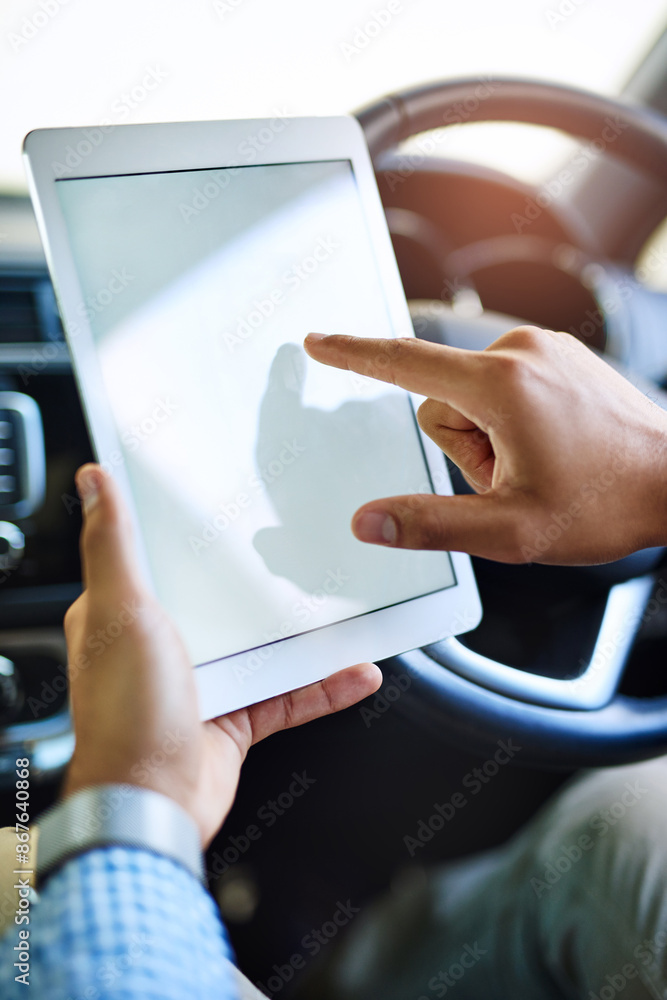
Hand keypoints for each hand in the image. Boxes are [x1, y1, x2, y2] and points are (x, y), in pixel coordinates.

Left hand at [63, 464, 380, 846]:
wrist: (155, 807)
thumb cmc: (126, 716)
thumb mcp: (121, 611)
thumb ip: (112, 545)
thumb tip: (96, 482)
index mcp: (129, 614)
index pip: (164, 557)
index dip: (192, 530)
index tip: (231, 503)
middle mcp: (165, 646)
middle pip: (224, 600)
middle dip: (264, 582)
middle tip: (306, 551)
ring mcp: (204, 682)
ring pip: (265, 645)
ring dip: (306, 633)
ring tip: (345, 608)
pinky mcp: (235, 716)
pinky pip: (288, 692)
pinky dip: (323, 684)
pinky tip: (355, 672)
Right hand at [304, 326, 666, 564]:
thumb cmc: (604, 504)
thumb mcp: (510, 530)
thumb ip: (430, 524)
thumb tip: (366, 521)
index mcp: (499, 385)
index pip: (404, 363)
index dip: (353, 355)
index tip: (317, 342)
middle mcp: (520, 351)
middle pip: (442, 401)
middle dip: (462, 447)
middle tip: (514, 478)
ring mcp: (545, 349)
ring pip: (474, 397)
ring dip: (489, 437)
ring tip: (540, 463)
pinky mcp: (560, 356)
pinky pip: (506, 386)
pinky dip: (513, 419)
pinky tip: (554, 446)